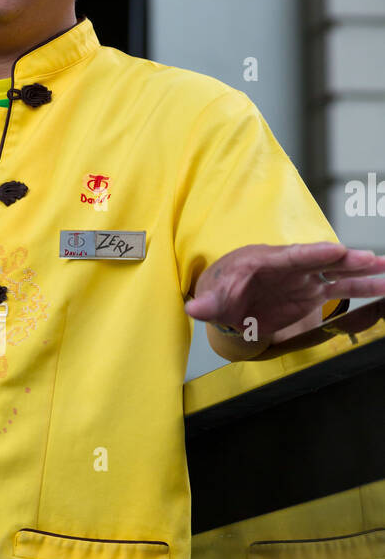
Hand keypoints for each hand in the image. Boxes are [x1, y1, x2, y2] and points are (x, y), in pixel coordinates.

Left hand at [184, 242, 384, 338]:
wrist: (226, 298)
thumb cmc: (219, 291)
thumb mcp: (210, 297)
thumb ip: (206, 303)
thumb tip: (193, 307)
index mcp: (263, 260)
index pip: (290, 256)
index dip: (313, 254)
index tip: (334, 251)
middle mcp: (288, 266)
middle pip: (319, 260)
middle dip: (344, 259)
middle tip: (370, 259)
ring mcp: (302, 278)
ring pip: (336, 272)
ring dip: (361, 272)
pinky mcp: (311, 292)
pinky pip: (339, 288)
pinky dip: (361, 286)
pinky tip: (382, 285)